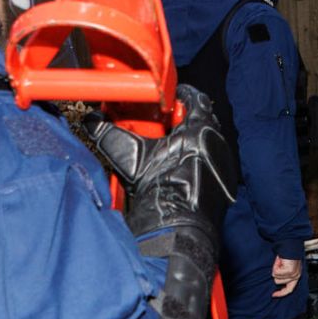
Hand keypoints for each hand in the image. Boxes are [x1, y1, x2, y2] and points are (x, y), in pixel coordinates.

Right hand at [83, 87, 237, 234]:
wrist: (178, 223)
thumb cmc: (159, 187)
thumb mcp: (132, 157)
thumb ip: (111, 134)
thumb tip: (92, 121)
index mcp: (200, 129)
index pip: (196, 99)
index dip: (182, 95)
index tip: (171, 97)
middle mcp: (217, 144)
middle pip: (204, 121)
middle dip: (185, 119)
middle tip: (165, 122)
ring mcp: (224, 165)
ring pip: (209, 144)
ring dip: (193, 142)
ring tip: (171, 147)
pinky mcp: (225, 185)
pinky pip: (213, 166)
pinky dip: (200, 163)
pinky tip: (182, 170)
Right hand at [271, 255, 301, 297]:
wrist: (289, 246)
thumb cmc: (286, 255)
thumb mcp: (285, 267)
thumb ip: (283, 275)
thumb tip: (276, 280)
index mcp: (296, 276)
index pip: (289, 289)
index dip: (281, 293)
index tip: (274, 295)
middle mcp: (296, 276)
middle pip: (278, 282)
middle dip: (276, 273)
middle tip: (279, 264)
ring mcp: (293, 274)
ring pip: (276, 278)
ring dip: (276, 269)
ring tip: (280, 262)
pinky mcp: (289, 271)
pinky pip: (276, 273)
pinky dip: (276, 266)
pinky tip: (280, 261)